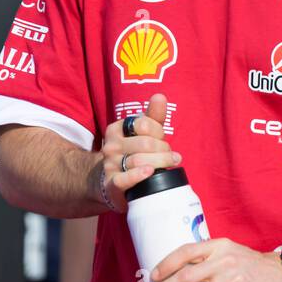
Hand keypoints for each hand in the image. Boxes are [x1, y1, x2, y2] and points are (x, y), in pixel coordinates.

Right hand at [98, 93, 179, 212]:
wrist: (110, 181)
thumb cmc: (133, 153)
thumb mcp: (142, 133)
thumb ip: (152, 115)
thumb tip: (160, 96)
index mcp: (116, 130)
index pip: (143, 124)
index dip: (158, 131)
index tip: (162, 139)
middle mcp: (110, 146)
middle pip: (145, 144)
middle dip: (164, 149)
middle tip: (171, 156)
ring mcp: (110, 166)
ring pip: (139, 161)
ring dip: (160, 162)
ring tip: (170, 164)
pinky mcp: (112, 185)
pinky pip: (124, 179)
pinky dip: (138, 175)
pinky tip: (150, 172)